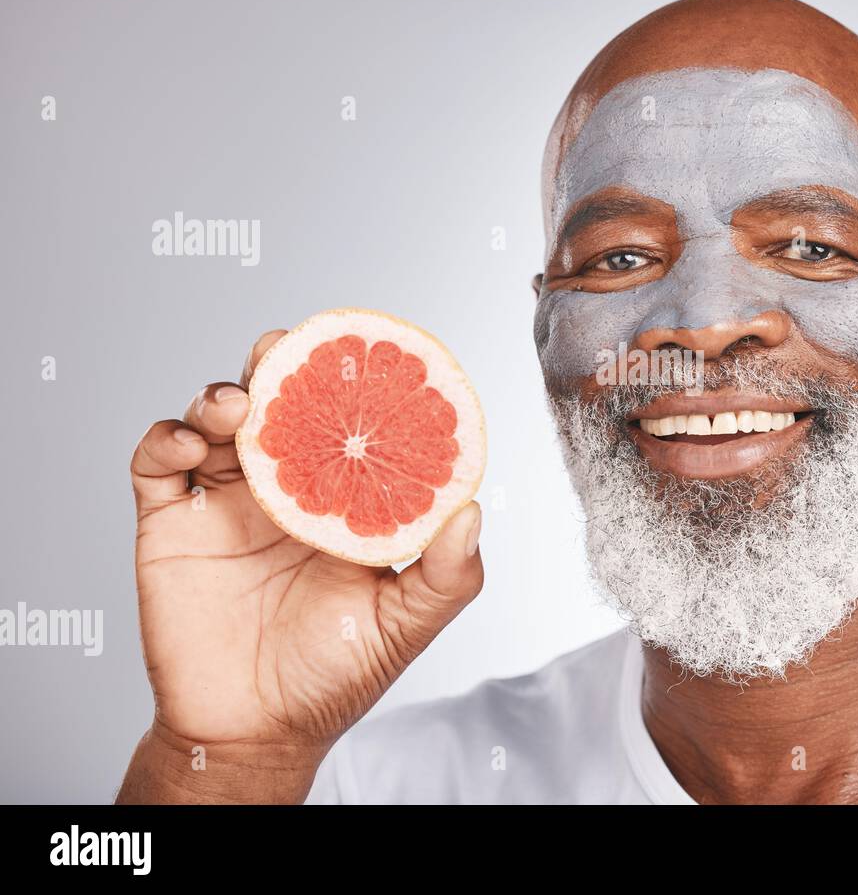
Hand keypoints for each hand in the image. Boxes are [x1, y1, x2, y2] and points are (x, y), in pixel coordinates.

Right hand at [117, 330, 482, 801]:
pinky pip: (158, 461)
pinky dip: (167, 435)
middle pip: (279, 401)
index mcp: (340, 499)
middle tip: (288, 350)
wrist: (253, 731)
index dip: (354, 385)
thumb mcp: (403, 625)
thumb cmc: (333, 676)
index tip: (367, 355)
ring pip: (218, 418)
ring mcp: (226, 500)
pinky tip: (190, 441)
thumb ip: (447, 575)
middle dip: (282, 364)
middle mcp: (284, 488)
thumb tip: (474, 510)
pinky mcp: (170, 522)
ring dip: (225, 395)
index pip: (347, 423)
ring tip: (240, 406)